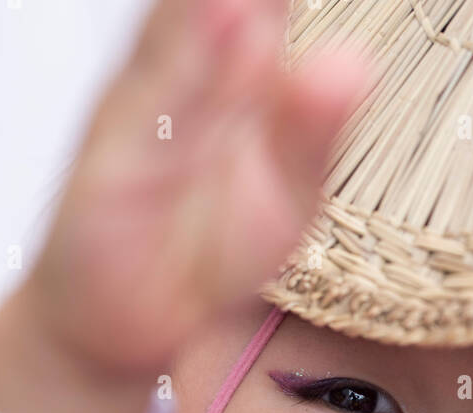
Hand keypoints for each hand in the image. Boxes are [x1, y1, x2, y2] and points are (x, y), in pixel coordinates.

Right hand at [29, 0, 372, 376]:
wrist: (125, 320)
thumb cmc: (206, 246)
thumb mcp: (286, 196)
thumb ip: (314, 131)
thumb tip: (356, 64)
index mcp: (237, 63)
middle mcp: (186, 66)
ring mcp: (146, 104)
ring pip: (184, 27)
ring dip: (216, 1)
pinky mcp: (116, 158)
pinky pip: (156, 107)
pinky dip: (189, 66)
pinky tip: (227, 25)